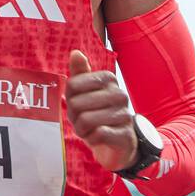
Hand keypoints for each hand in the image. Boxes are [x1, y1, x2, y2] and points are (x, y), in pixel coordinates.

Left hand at [64, 50, 138, 171]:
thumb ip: (80, 73)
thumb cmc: (96, 113)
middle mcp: (120, 94)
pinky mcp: (125, 134)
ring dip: (82, 129)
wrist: (117, 142)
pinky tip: (98, 137)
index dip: (69, 98)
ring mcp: (125, 114)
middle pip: (76, 103)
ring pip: (85, 120)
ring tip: (91, 129)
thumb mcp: (84, 92)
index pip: (71, 84)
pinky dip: (91, 138)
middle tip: (84, 120)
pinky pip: (97, 133)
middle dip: (74, 116)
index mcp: (108, 79)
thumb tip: (76, 53)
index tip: (79, 104)